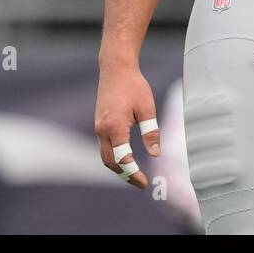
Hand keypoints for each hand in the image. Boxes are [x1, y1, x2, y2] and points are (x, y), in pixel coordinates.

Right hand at [94, 61, 159, 189]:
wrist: (115, 69)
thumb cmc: (134, 86)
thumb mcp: (147, 108)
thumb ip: (151, 132)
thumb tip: (155, 154)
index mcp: (115, 127)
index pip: (122, 159)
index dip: (133, 174)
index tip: (144, 183)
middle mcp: (103, 130)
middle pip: (110, 162)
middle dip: (124, 175)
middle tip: (140, 183)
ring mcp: (98, 127)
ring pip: (105, 156)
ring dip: (118, 168)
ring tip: (133, 174)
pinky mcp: (99, 124)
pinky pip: (104, 147)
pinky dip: (113, 157)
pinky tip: (126, 158)